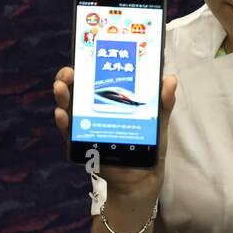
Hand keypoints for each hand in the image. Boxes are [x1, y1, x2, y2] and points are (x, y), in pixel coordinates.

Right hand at [52, 67, 177, 200]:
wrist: (143, 178)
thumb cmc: (149, 146)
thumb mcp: (157, 122)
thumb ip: (163, 102)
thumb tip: (170, 79)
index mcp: (110, 98)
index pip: (94, 76)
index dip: (87, 64)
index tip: (86, 54)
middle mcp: (93, 109)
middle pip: (75, 88)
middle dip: (67, 77)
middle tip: (69, 73)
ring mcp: (85, 126)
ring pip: (67, 107)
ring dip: (62, 95)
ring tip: (61, 88)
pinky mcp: (82, 144)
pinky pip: (69, 132)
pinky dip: (63, 122)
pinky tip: (62, 115)